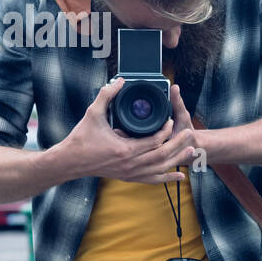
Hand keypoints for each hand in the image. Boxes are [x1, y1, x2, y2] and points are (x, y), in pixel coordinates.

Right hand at [58, 79, 196, 184]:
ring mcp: (130, 173)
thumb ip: (106, 96)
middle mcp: (130, 164)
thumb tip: (119, 81)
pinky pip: (152, 179)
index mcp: (124, 150)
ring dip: (177, 160)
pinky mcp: (128, 177)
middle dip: (178, 145)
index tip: (171, 121)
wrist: (70, 162)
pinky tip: (179, 176)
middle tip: (189, 134)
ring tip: (191, 151)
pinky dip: (167, 177)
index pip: (154, 141)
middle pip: (162, 156)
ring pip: (160, 169)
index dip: (166, 131)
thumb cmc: (80, 138)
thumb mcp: (93, 114)